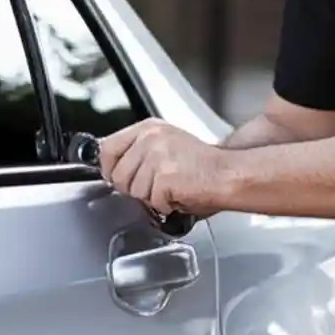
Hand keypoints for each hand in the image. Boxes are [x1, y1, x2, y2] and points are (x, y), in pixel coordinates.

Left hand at [99, 120, 229, 215]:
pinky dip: (166, 206)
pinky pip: (153, 202)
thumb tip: (113, 171)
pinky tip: (179, 194)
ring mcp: (157, 156)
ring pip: (134, 192)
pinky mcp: (164, 176)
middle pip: (118, 176)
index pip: (107, 148)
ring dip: (152, 198)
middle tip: (157, 186)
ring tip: (171, 188)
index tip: (118, 177)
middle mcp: (150, 139)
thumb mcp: (165, 146)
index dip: (110, 169)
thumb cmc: (202, 165)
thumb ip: (138, 152)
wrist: (227, 173)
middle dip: (134, 189)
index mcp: (148, 129)